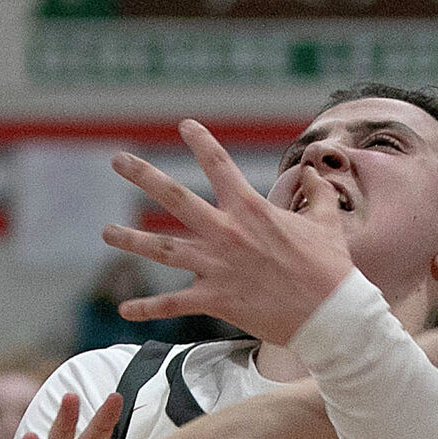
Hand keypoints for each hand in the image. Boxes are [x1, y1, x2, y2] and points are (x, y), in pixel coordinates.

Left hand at [101, 119, 353, 344]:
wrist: (331, 314)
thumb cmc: (331, 268)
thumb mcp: (325, 223)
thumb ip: (316, 193)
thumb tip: (314, 169)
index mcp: (251, 209)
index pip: (219, 164)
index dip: (200, 141)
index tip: (184, 124)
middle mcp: (227, 233)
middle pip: (174, 197)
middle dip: (143, 175)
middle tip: (117, 160)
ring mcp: (217, 267)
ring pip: (163, 249)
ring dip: (131, 240)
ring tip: (106, 232)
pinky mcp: (215, 300)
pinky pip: (173, 304)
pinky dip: (147, 308)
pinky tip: (124, 309)